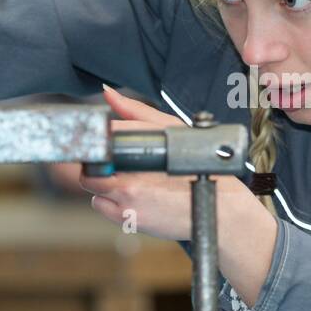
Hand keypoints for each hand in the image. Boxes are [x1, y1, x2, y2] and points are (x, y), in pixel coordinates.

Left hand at [68, 86, 204, 240]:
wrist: (220, 210)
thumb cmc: (198, 170)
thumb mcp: (173, 130)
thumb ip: (136, 112)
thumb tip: (108, 93)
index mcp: (143, 144)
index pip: (100, 134)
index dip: (99, 139)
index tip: (108, 145)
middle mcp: (133, 171)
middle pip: (90, 163)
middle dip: (99, 164)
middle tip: (119, 166)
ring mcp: (129, 196)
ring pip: (91, 186)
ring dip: (103, 185)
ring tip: (131, 184)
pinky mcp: (129, 217)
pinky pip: (100, 206)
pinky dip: (110, 204)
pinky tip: (133, 199)